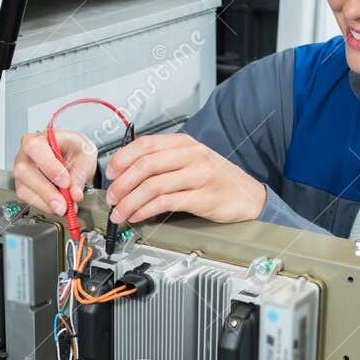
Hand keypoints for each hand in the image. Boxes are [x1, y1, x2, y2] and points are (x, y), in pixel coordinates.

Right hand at [13, 129, 97, 215]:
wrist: (75, 158)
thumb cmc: (77, 150)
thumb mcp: (86, 155)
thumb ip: (81, 174)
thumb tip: (74, 193)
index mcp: (42, 137)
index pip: (36, 148)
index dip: (49, 167)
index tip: (65, 182)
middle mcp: (27, 152)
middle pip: (24, 170)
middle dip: (45, 190)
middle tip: (63, 203)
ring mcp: (23, 168)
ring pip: (23, 186)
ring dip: (44, 201)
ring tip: (62, 207)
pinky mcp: (23, 183)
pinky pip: (26, 197)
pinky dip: (42, 205)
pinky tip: (55, 206)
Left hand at [105, 134, 267, 224]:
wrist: (249, 196)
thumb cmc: (218, 180)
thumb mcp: (192, 161)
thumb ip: (164, 163)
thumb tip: (127, 174)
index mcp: (185, 143)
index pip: (145, 144)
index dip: (122, 158)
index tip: (110, 174)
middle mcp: (192, 155)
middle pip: (146, 165)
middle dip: (122, 184)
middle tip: (111, 198)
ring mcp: (200, 176)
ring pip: (153, 185)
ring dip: (130, 201)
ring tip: (120, 212)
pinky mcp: (204, 197)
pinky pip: (167, 203)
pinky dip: (146, 211)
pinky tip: (138, 216)